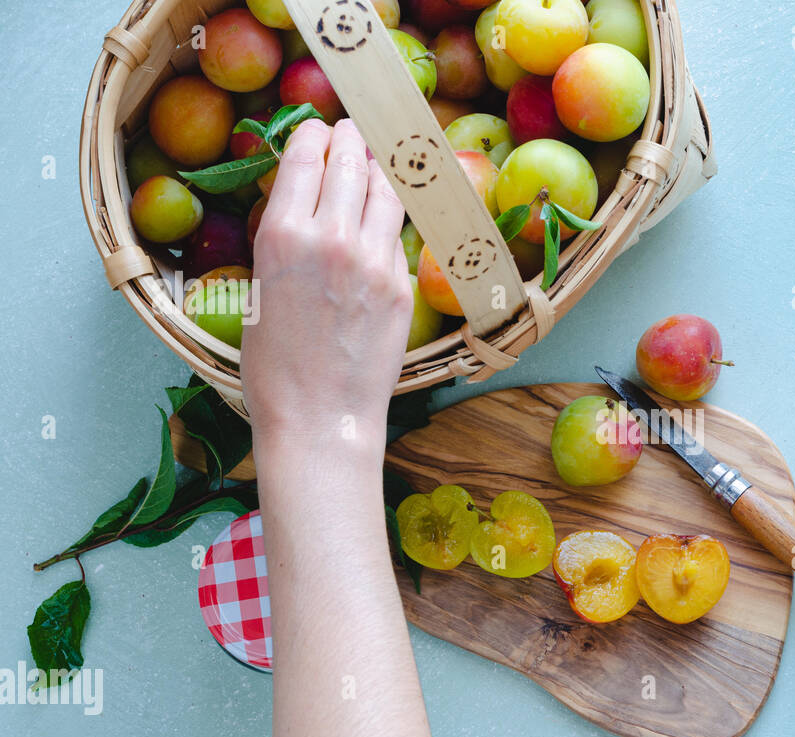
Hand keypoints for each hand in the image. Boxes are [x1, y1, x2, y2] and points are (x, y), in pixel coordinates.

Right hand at [243, 118, 410, 456]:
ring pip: (385, 192)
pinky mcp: (402, 285)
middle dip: (350, 142)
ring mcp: (374, 260)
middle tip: (352, 133)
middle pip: (350, 164)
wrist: (320, 417)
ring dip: (378, 170)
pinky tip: (387, 216)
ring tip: (375, 162)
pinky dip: (390, 220)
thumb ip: (284, 240)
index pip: (306, 157)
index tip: (319, 129)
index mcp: (283, 234)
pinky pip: (397, 237)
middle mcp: (333, 237)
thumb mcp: (261, 289)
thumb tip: (303, 204)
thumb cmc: (275, 367)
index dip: (314, 135)